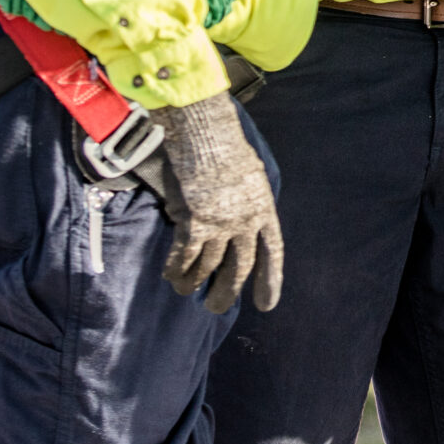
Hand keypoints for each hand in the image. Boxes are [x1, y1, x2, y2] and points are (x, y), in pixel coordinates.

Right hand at [144, 94, 282, 312]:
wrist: (207, 135)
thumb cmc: (226, 146)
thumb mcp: (251, 174)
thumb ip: (248, 201)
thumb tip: (239, 222)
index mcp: (264, 210)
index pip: (272, 252)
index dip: (270, 280)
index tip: (266, 305)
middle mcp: (245, 223)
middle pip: (239, 268)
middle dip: (227, 292)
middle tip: (215, 308)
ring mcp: (221, 225)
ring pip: (208, 266)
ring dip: (195, 283)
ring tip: (186, 293)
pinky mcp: (195, 223)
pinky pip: (185, 255)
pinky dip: (177, 268)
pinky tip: (171, 276)